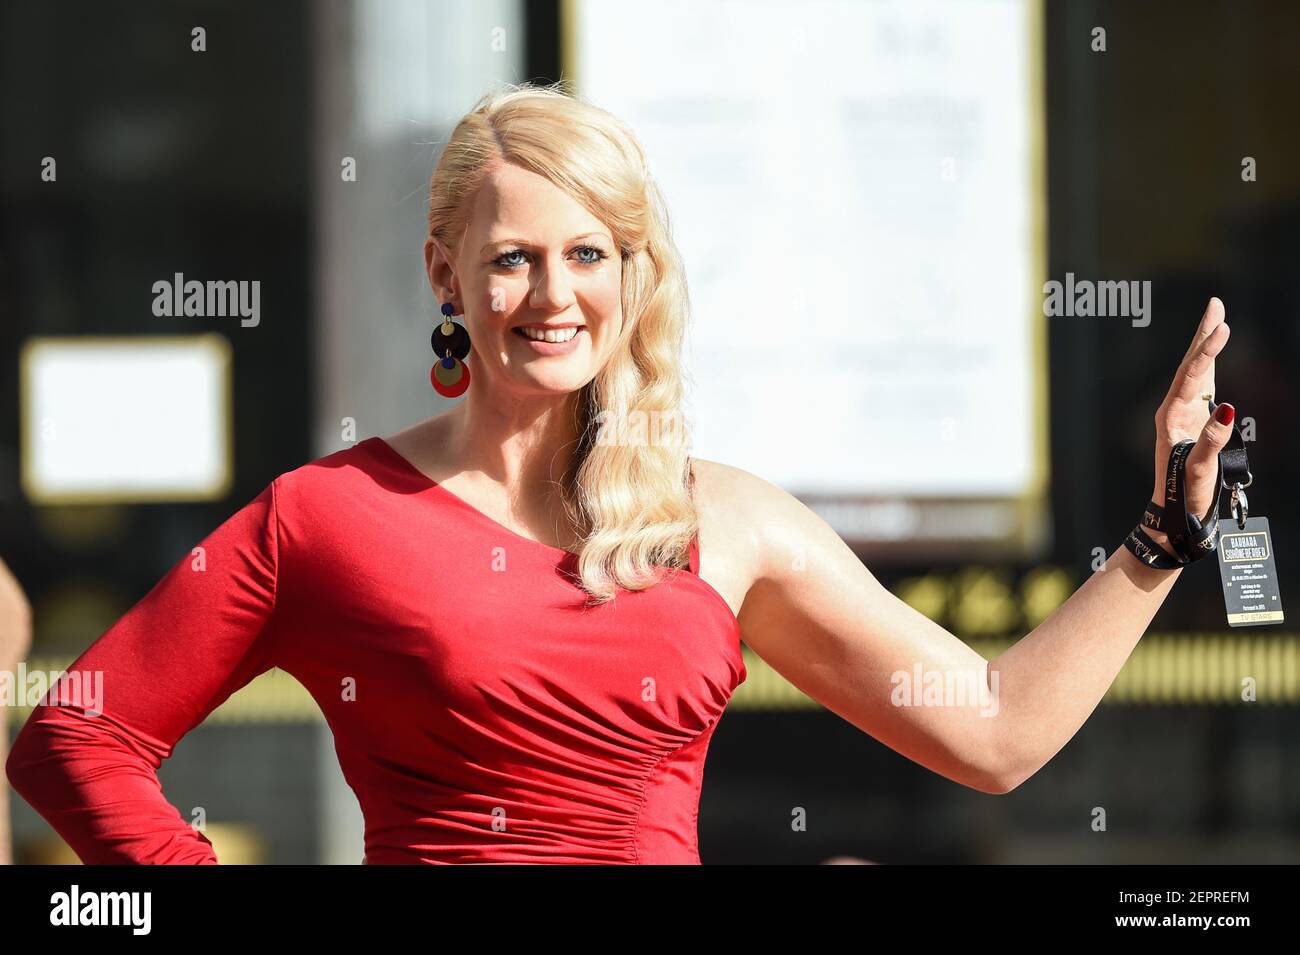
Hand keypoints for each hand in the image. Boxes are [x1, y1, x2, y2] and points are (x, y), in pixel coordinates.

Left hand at [1150, 298, 1234, 536]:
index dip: (1207, 350)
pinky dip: (1208, 364)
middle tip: (1215, 303)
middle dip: (1203, 334)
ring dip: (1205, 344)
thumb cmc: (1184, 495)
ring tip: (1216, 317)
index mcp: (1170, 417)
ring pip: (1195, 371)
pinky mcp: (1192, 421)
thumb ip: (1211, 441)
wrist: (1173, 515)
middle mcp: (1173, 410)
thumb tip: (1225, 409)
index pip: (1191, 376)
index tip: (1222, 327)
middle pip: (1190, 365)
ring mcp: (1182, 414)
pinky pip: (1201, 385)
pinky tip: (1212, 354)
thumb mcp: (1199, 470)